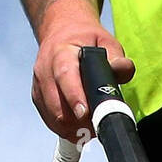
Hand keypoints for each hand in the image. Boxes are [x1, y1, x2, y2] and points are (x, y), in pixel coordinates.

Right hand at [32, 5, 134, 141]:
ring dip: (74, 130)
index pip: (65, 76)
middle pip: (58, 107)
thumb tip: (123, 70)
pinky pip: (51, 122)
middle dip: (78, 123)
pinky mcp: (38, 98)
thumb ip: (116, 57)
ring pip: (54, 119)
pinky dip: (67, 129)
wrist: (61, 32)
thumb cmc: (85, 40)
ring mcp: (39, 86)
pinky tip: (80, 127)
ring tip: (92, 127)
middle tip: (98, 126)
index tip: (85, 113)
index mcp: (61, 53)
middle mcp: (46, 70)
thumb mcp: (105, 41)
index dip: (74, 97)